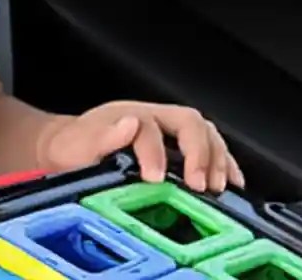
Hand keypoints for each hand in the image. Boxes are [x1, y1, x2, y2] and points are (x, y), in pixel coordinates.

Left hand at [35, 101, 242, 192]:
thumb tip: (130, 125)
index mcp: (130, 115)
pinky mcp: (180, 147)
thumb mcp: (76, 146)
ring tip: (220, 186)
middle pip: (190, 123)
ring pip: (206, 132)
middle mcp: (156, 117)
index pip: (150, 127)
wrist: (69, 148)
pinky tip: (233, 182)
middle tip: (200, 185)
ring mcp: (170, 130)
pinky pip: (211, 147)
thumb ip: (101, 137)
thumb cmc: (73, 149)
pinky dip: (225, 163)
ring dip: (217, 158)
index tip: (156, 178)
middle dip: (199, 153)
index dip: (155, 152)